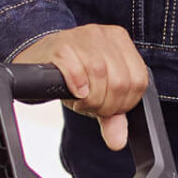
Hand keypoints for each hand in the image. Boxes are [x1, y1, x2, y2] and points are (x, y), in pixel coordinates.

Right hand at [14, 25, 147, 151]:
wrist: (38, 58)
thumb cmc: (71, 73)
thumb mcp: (98, 94)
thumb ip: (113, 117)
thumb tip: (118, 141)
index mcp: (121, 42)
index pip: (138, 80)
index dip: (124, 104)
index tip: (108, 109)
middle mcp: (104, 35)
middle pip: (120, 80)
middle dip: (106, 104)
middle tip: (91, 105)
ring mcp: (82, 36)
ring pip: (99, 74)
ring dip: (90, 98)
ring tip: (81, 99)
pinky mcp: (61, 45)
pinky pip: (76, 70)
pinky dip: (76, 87)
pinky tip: (73, 92)